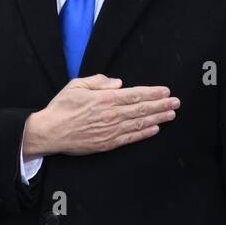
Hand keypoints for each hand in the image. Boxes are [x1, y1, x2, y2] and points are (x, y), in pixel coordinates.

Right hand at [21, 75, 178, 158]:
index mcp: (104, 99)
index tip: (166, 91)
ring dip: (157, 118)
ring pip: (139, 123)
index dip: (152, 93)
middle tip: (176, 102)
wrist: (49, 132)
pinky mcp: (107, 143)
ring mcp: (110, 130)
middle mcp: (111, 114)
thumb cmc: (62, 107)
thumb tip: (118, 83)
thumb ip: (98, 81)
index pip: (135, 94)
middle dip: (161, 105)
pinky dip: (144, 134)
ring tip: (171, 114)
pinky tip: (155, 129)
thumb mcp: (77, 85)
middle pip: (141, 109)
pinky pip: (130, 138)